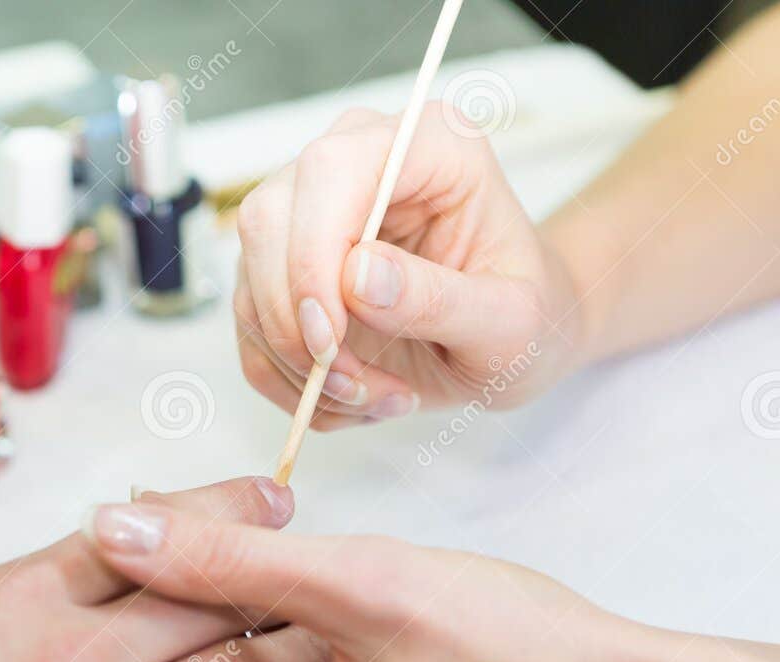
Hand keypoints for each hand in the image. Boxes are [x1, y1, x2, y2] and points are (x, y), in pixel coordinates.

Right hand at [0, 476, 329, 661]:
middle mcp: (74, 651)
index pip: (150, 531)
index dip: (222, 512)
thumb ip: (22, 612)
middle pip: (211, 594)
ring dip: (290, 652)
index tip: (266, 499)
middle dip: (275, 578)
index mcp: (18, 596)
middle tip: (317, 570)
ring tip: (326, 644)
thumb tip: (85, 589)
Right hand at [233, 107, 582, 430]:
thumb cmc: (527, 321)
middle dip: (296, 323)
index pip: (332, 169)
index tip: (330, 339)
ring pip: (251, 283)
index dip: (312, 256)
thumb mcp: (510, 324)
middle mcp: (358, 165)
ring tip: (374, 397)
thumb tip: (354, 275)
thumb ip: (440, 298)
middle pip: (268, 222)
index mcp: (430, 147)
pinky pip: (251, 329)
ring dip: (298, 364)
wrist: (510, 342)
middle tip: (353, 384)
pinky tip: (352, 394)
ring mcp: (311, 215)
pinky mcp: (285, 270)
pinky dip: (290, 381)